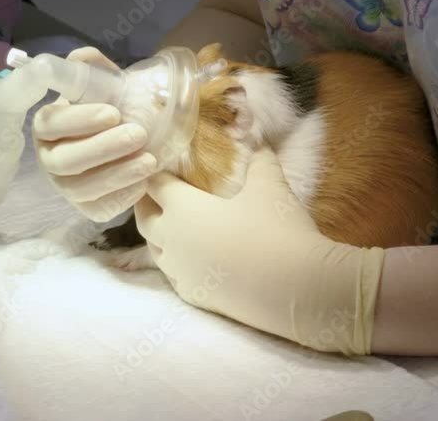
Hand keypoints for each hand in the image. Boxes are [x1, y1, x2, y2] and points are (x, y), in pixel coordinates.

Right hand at [32, 47, 156, 222]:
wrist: (130, 141)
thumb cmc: (111, 110)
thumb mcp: (103, 86)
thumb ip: (93, 69)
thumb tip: (82, 57)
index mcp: (48, 125)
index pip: (51, 124)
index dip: (80, 120)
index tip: (114, 113)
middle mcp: (50, 158)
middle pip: (65, 161)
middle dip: (104, 148)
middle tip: (139, 134)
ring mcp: (65, 186)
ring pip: (81, 188)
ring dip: (117, 174)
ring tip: (149, 161)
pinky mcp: (86, 207)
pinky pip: (99, 208)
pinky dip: (122, 197)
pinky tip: (144, 183)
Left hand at [134, 146, 384, 354]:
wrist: (294, 287)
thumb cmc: (276, 229)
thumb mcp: (270, 186)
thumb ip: (260, 160)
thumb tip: (259, 143)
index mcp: (182, 207)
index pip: (154, 185)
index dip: (157, 172)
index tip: (163, 164)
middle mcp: (172, 240)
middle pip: (144, 218)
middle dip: (146, 203)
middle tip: (157, 193)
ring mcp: (180, 271)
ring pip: (154, 250)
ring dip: (158, 235)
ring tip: (172, 225)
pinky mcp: (193, 295)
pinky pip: (173, 275)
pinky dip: (176, 262)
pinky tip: (192, 258)